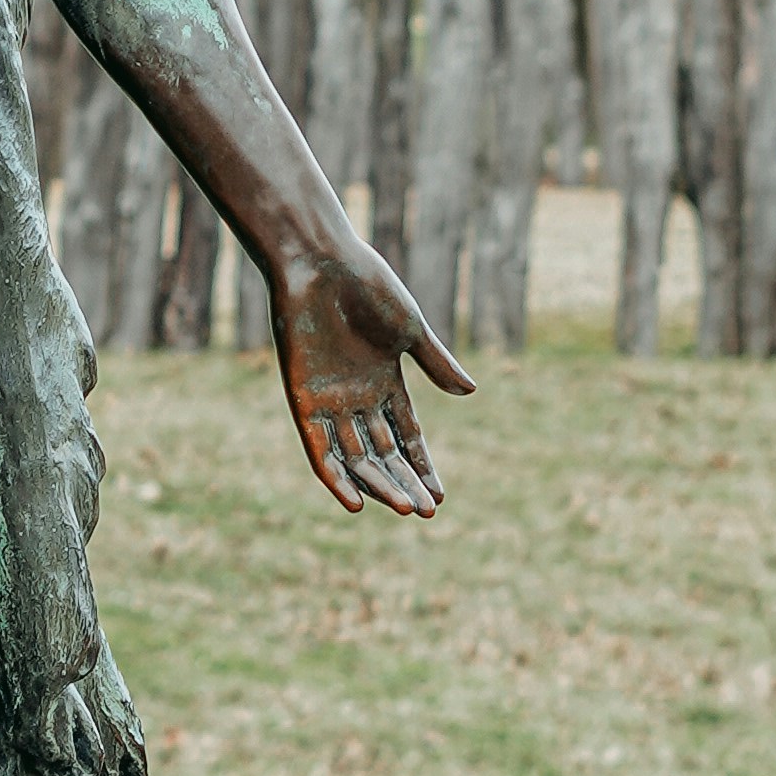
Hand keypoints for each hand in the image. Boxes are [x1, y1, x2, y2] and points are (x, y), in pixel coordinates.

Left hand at [264, 225, 467, 521]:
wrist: (321, 264)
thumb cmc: (368, 287)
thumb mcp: (410, 330)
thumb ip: (435, 364)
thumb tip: (471, 392)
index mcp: (386, 380)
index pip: (407, 435)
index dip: (423, 465)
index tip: (439, 497)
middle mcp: (357, 397)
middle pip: (384, 452)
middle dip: (404, 482)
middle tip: (425, 512)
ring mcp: (330, 401)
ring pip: (356, 457)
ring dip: (378, 484)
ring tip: (403, 509)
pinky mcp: (303, 400)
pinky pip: (319, 449)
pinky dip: (335, 477)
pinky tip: (355, 503)